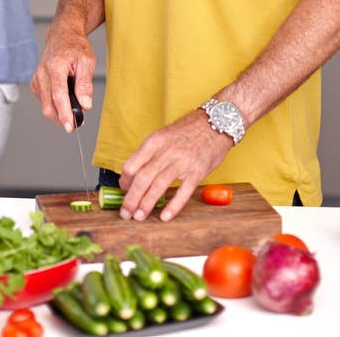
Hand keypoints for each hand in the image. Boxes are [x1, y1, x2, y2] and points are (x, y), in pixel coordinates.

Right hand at [30, 18, 95, 132]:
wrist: (62, 34)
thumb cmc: (75, 45)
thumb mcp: (87, 61)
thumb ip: (85, 84)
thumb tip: (85, 104)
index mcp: (55, 67)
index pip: (58, 96)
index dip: (64, 114)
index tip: (70, 126)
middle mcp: (42, 73)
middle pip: (48, 105)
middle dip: (61, 118)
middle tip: (77, 123)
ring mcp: (37, 78)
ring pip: (45, 105)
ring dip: (58, 112)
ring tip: (74, 110)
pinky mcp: (35, 82)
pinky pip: (43, 100)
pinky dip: (54, 105)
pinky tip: (64, 100)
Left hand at [118, 110, 232, 221]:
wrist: (216, 122)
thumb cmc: (187, 131)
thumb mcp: (164, 135)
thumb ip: (150, 154)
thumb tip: (133, 175)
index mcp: (154, 141)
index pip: (132, 164)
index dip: (124, 182)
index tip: (123, 191)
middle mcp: (166, 151)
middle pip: (142, 178)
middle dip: (131, 199)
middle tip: (125, 213)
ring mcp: (182, 161)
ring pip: (159, 185)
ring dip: (146, 204)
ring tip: (139, 217)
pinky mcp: (198, 171)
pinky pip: (183, 192)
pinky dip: (173, 206)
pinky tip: (165, 217)